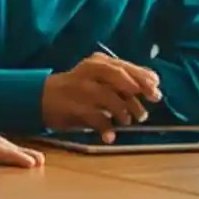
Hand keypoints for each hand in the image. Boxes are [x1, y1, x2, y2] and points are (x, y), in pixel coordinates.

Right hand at [42, 53, 162, 142]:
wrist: (43, 97)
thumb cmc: (78, 88)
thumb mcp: (98, 77)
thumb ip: (122, 80)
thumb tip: (152, 85)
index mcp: (98, 62)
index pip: (124, 66)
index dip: (143, 77)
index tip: (156, 89)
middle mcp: (89, 72)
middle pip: (118, 76)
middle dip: (137, 92)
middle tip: (145, 110)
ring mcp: (81, 89)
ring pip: (110, 98)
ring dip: (124, 112)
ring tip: (128, 121)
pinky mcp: (74, 107)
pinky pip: (97, 119)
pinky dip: (107, 128)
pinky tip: (110, 136)